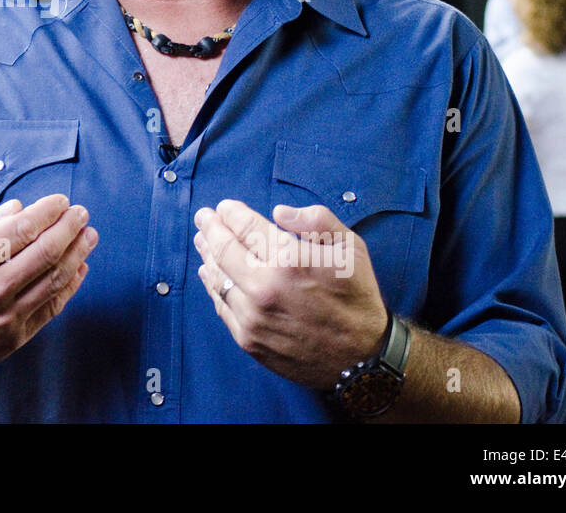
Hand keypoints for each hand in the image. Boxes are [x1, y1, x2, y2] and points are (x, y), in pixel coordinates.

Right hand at [0, 193, 97, 380]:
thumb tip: (18, 208)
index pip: (21, 229)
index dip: (46, 211)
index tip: (60, 200)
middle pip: (45, 253)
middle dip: (69, 228)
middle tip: (80, 213)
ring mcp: (6, 318)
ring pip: (54, 280)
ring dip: (77, 254)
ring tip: (88, 236)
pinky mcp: (14, 338)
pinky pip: (51, 307)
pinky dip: (69, 285)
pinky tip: (78, 267)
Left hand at [193, 199, 387, 390]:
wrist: (362, 358)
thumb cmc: (357, 298)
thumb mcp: (351, 249)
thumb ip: (317, 221)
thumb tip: (279, 212)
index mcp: (290, 260)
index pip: (245, 227)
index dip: (231, 212)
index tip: (225, 207)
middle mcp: (265, 287)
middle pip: (224, 249)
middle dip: (210, 228)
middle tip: (204, 218)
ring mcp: (254, 316)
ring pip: (218, 278)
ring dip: (208, 256)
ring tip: (203, 242)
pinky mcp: (250, 339)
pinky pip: (222, 306)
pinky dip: (213, 286)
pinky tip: (210, 274)